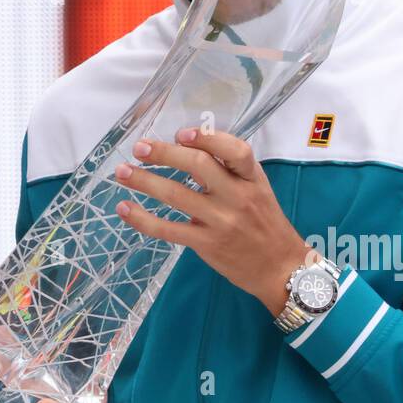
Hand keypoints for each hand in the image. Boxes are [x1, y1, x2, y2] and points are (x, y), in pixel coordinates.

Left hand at [112, 128, 311, 316]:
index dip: (207, 138)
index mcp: (252, 179)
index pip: (236, 150)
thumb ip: (228, 173)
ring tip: (122, 172)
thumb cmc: (266, 225)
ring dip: (144, 181)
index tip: (181, 133)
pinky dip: (143, 219)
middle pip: (198, 166)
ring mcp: (222, 221)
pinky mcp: (207, 244)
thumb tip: (185, 152)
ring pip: (176, 195)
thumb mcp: (257, 191)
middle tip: (140, 147)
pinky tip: (125, 208)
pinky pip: (168, 229)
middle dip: (164, 153)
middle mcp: (238, 197)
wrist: (279, 268)